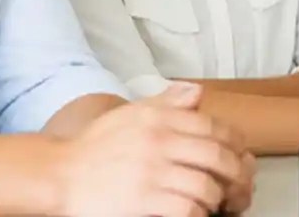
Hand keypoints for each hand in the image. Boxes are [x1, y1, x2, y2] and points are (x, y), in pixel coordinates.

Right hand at [54, 82, 253, 216]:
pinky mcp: (145, 202)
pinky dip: (199, 214)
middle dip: (236, 174)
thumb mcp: (129, 115)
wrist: (58, 176)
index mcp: (157, 118)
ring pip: (207, 186)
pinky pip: (188, 209)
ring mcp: (152, 172)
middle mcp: (158, 141)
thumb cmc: (94, 148)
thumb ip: (165, 103)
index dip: (235, 143)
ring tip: (216, 203)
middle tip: (238, 186)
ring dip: (217, 198)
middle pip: (217, 157)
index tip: (240, 155)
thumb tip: (197, 92)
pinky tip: (196, 213)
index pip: (213, 127)